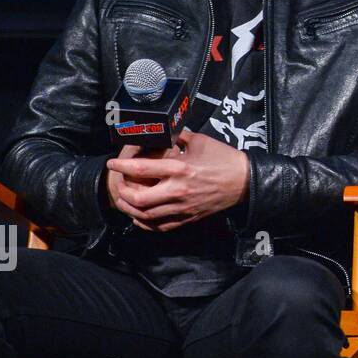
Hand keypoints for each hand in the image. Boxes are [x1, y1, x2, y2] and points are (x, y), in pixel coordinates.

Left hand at [105, 129, 249, 232]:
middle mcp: (177, 190)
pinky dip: (145, 223)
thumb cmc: (223, 159)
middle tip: (118, 184)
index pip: (141, 169)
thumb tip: (164, 131)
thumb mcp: (200, 141)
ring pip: (145, 216)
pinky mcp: (187, 217)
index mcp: (180, 168)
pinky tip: (139, 217)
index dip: (121, 166)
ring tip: (124, 201)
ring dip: (130, 209)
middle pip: (138, 200)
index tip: (113, 163)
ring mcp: (182, 207)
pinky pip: (160, 226)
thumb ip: (179, 136)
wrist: (244, 181)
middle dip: (122, 193)